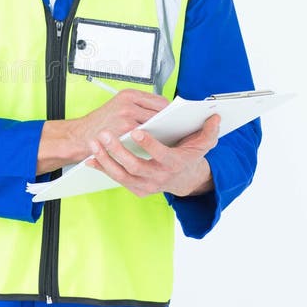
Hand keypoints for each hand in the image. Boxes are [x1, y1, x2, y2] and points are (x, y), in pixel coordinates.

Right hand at [70, 89, 169, 154]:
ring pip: (156, 124)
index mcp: (129, 95)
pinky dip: (152, 141)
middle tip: (172, 131)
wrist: (79, 136)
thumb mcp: (118, 107)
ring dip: (162, 132)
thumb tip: (161, 114)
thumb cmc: (99, 124)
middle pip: (161, 111)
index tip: (173, 120)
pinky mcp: (125, 130)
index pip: (160, 101)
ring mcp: (127, 116)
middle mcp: (129, 102)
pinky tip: (153, 146)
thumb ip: (138, 108)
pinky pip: (146, 136)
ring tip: (165, 139)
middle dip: (167, 122)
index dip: (168, 112)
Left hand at [85, 114, 220, 197]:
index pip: (161, 156)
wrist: (184, 180)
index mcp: (174, 164)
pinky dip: (102, 168)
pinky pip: (116, 179)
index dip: (149, 144)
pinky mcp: (136, 189)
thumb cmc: (188, 157)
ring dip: (106, 159)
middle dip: (118, 151)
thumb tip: (215, 118)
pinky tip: (91, 158)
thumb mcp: (203, 144)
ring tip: (94, 143)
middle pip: (136, 166)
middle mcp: (159, 177)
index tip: (137, 130)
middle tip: (105, 134)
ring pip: (122, 175)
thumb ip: (209, 131)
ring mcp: (146, 185)